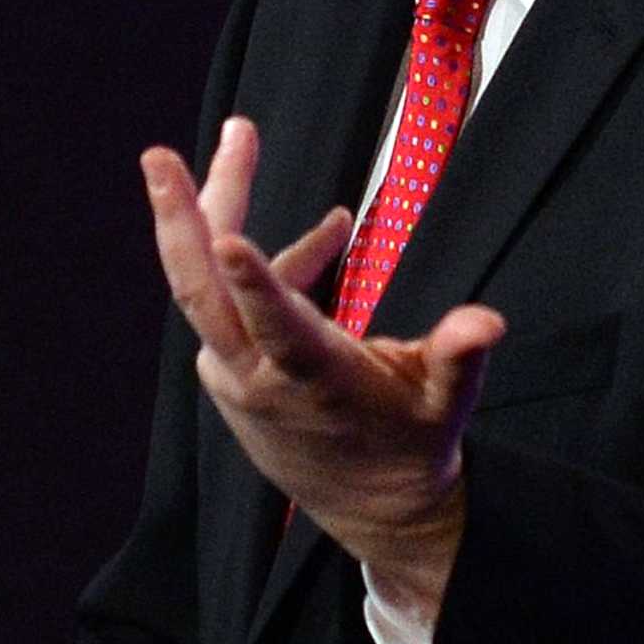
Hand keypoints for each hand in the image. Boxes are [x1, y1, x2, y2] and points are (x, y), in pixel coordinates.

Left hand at [141, 115, 503, 616]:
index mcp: (314, 382)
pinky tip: (329, 235)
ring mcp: (234, 374)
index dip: (256, 284)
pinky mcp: (230, 369)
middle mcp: (259, 378)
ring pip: (208, 286)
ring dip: (218, 209)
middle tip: (157, 156)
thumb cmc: (413, 446)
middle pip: (203, 296)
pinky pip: (234, 300)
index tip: (228, 237)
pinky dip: (266, 260)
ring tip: (243, 137)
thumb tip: (487, 322)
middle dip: (180, 222)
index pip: (278, 331)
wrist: (370, 506)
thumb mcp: (446, 404)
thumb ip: (458, 358)